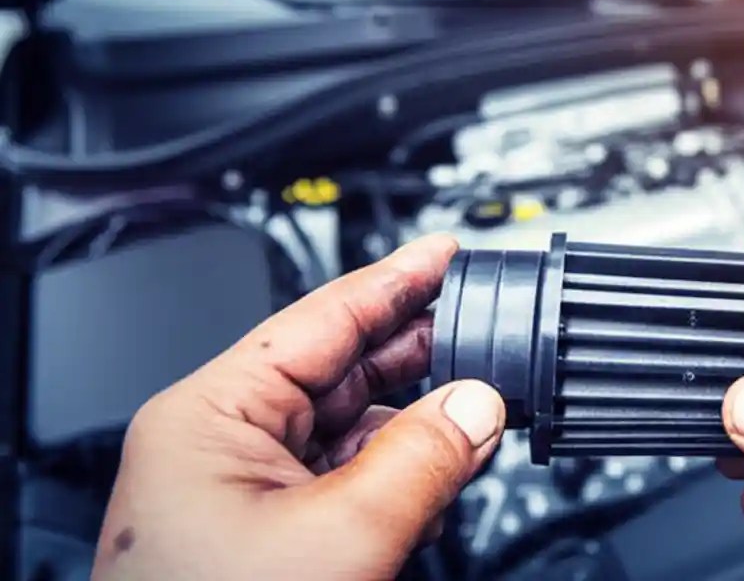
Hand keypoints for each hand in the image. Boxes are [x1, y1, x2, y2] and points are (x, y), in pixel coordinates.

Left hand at [92, 235, 504, 580]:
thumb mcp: (342, 536)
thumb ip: (424, 458)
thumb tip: (480, 405)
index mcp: (210, 416)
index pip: (319, 319)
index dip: (393, 281)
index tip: (445, 254)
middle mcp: (222, 444)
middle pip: (340, 368)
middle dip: (418, 350)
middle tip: (485, 324)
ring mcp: (246, 491)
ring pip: (351, 425)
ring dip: (420, 415)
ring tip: (483, 397)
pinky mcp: (271, 533)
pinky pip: (349, 476)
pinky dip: (404, 465)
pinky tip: (450, 458)